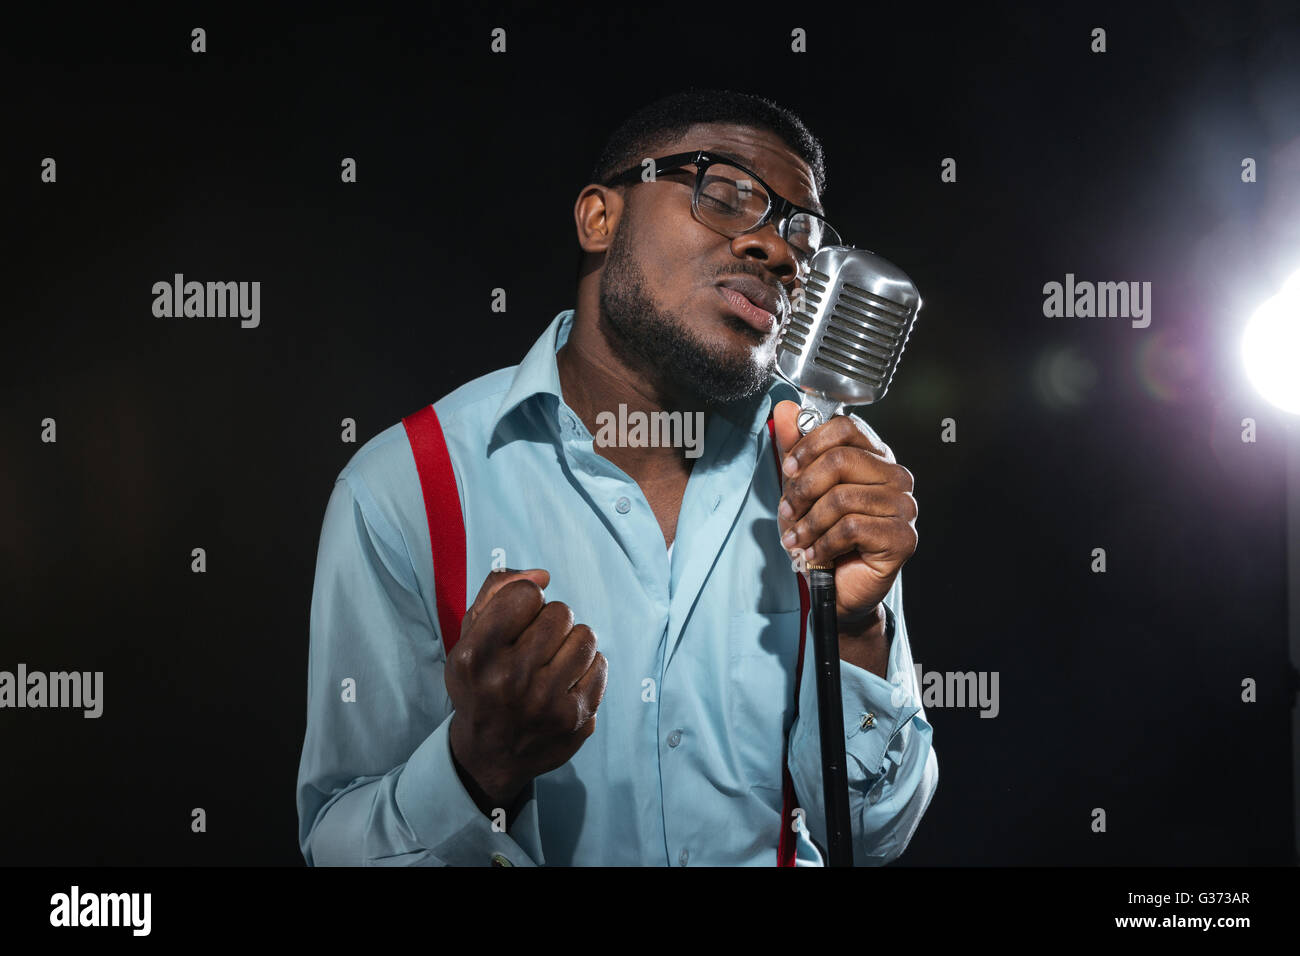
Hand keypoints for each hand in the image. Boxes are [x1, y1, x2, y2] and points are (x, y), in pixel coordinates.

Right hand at [446, 568, 607, 814]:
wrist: (490, 753)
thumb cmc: (481, 682)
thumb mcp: (470, 637)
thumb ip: (498, 591)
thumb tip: (543, 575)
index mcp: (476, 656)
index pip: (526, 594)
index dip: (524, 603)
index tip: (516, 622)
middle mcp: (510, 680)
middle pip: (560, 612)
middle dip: (550, 622)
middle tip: (535, 646)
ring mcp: (546, 703)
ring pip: (585, 635)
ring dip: (571, 641)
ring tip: (552, 661)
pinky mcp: (576, 719)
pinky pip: (600, 664)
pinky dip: (586, 666)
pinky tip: (566, 680)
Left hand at [772, 400, 917, 632]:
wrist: (837, 589)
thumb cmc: (823, 536)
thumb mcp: (800, 489)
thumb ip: (794, 449)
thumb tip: (785, 408)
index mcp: (875, 457)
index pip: (846, 428)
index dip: (810, 445)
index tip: (788, 469)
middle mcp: (896, 477)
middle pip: (841, 460)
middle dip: (803, 488)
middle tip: (787, 512)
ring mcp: (905, 506)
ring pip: (843, 497)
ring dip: (809, 522)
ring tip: (797, 540)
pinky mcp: (903, 537)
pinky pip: (852, 527)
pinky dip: (823, 543)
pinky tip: (815, 554)